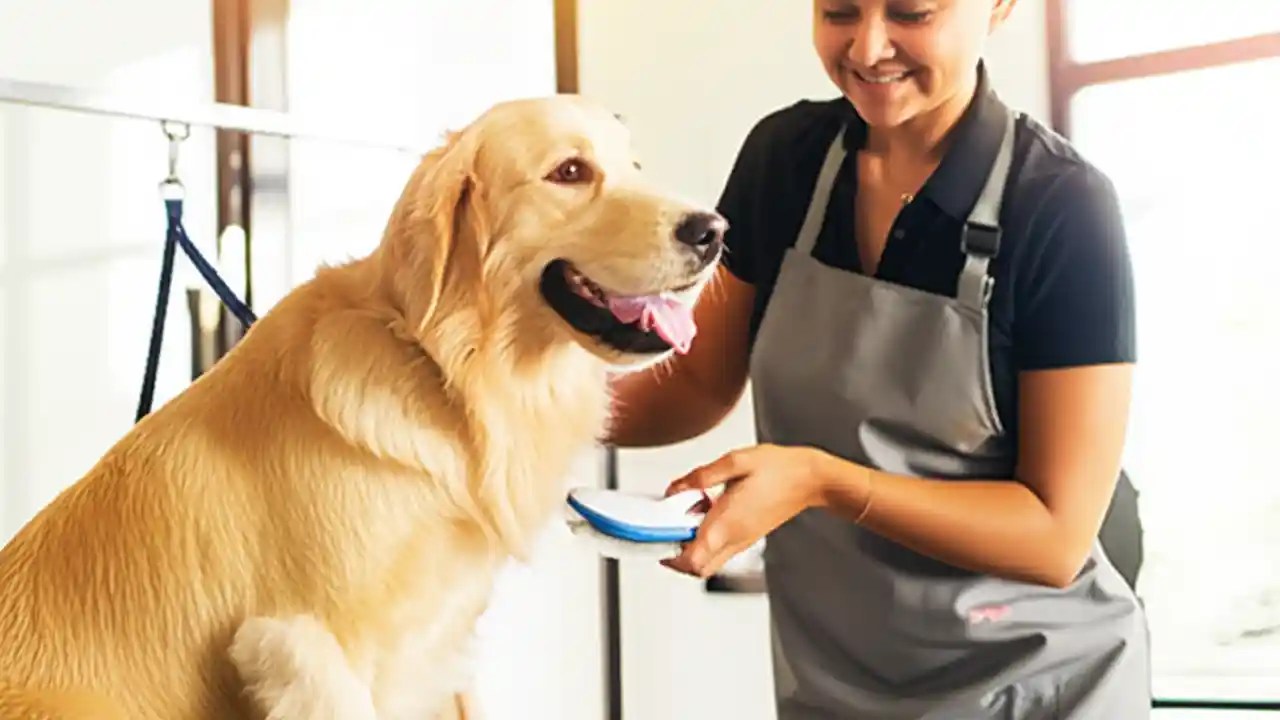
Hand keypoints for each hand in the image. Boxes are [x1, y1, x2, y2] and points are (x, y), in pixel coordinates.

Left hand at [660, 444, 831, 578]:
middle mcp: (734, 539)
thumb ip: (700, 476)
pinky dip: (705, 541)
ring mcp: (742, 541)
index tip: (656, 536)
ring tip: (684, 519)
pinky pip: (720, 550)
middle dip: (675, 557)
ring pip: (708, 562)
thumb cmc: (780, 469)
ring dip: (690, 548)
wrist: (811, 479)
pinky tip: (704, 514)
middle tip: (666, 530)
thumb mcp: (735, 461)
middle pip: (696, 570)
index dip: (668, 555)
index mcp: (727, 524)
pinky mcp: (748, 537)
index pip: (691, 560)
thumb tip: (675, 488)